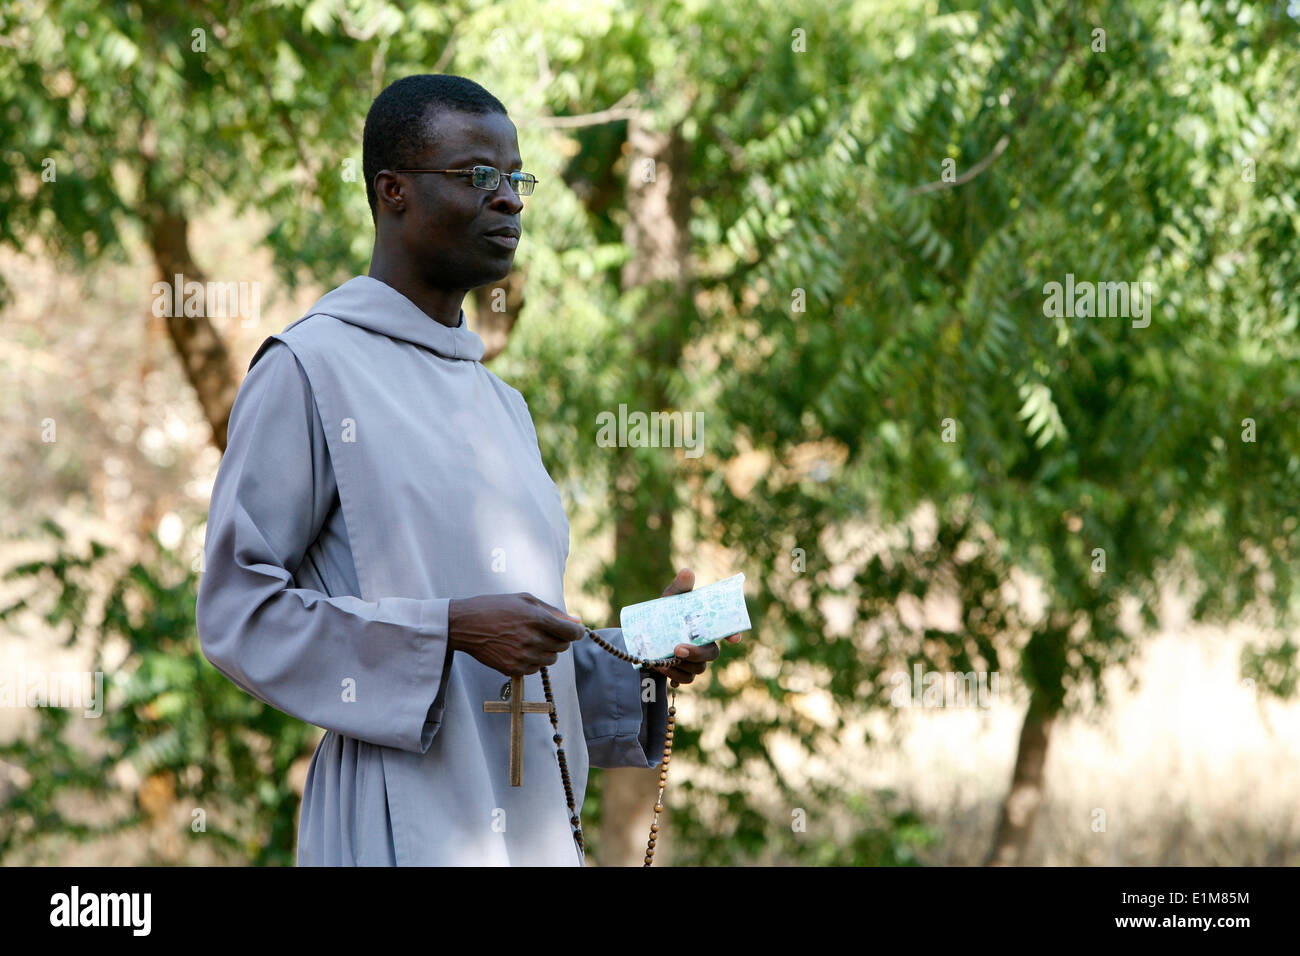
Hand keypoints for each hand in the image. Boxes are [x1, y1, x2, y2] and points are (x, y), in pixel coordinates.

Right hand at [448, 592, 585, 676]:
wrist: (466, 625)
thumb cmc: (496, 607)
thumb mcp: (525, 600)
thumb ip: (553, 611)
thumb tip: (577, 621)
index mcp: (536, 619)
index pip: (571, 633)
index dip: (577, 632)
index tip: (575, 631)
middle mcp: (532, 640)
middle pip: (563, 647)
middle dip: (560, 639)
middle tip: (546, 631)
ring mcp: (522, 656)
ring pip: (551, 659)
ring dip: (547, 650)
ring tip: (531, 639)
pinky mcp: (513, 669)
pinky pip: (535, 668)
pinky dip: (533, 660)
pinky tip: (520, 648)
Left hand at [649, 568, 744, 685]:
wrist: (644, 637)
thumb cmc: (665, 614)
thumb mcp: (670, 599)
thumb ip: (680, 587)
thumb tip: (687, 572)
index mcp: (707, 626)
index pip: (727, 630)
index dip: (733, 633)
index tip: (734, 638)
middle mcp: (706, 645)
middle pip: (711, 654)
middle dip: (696, 653)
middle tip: (678, 648)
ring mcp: (696, 661)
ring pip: (698, 669)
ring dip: (681, 665)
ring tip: (663, 659)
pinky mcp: (683, 673)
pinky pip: (685, 679)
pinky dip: (674, 676)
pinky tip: (662, 669)